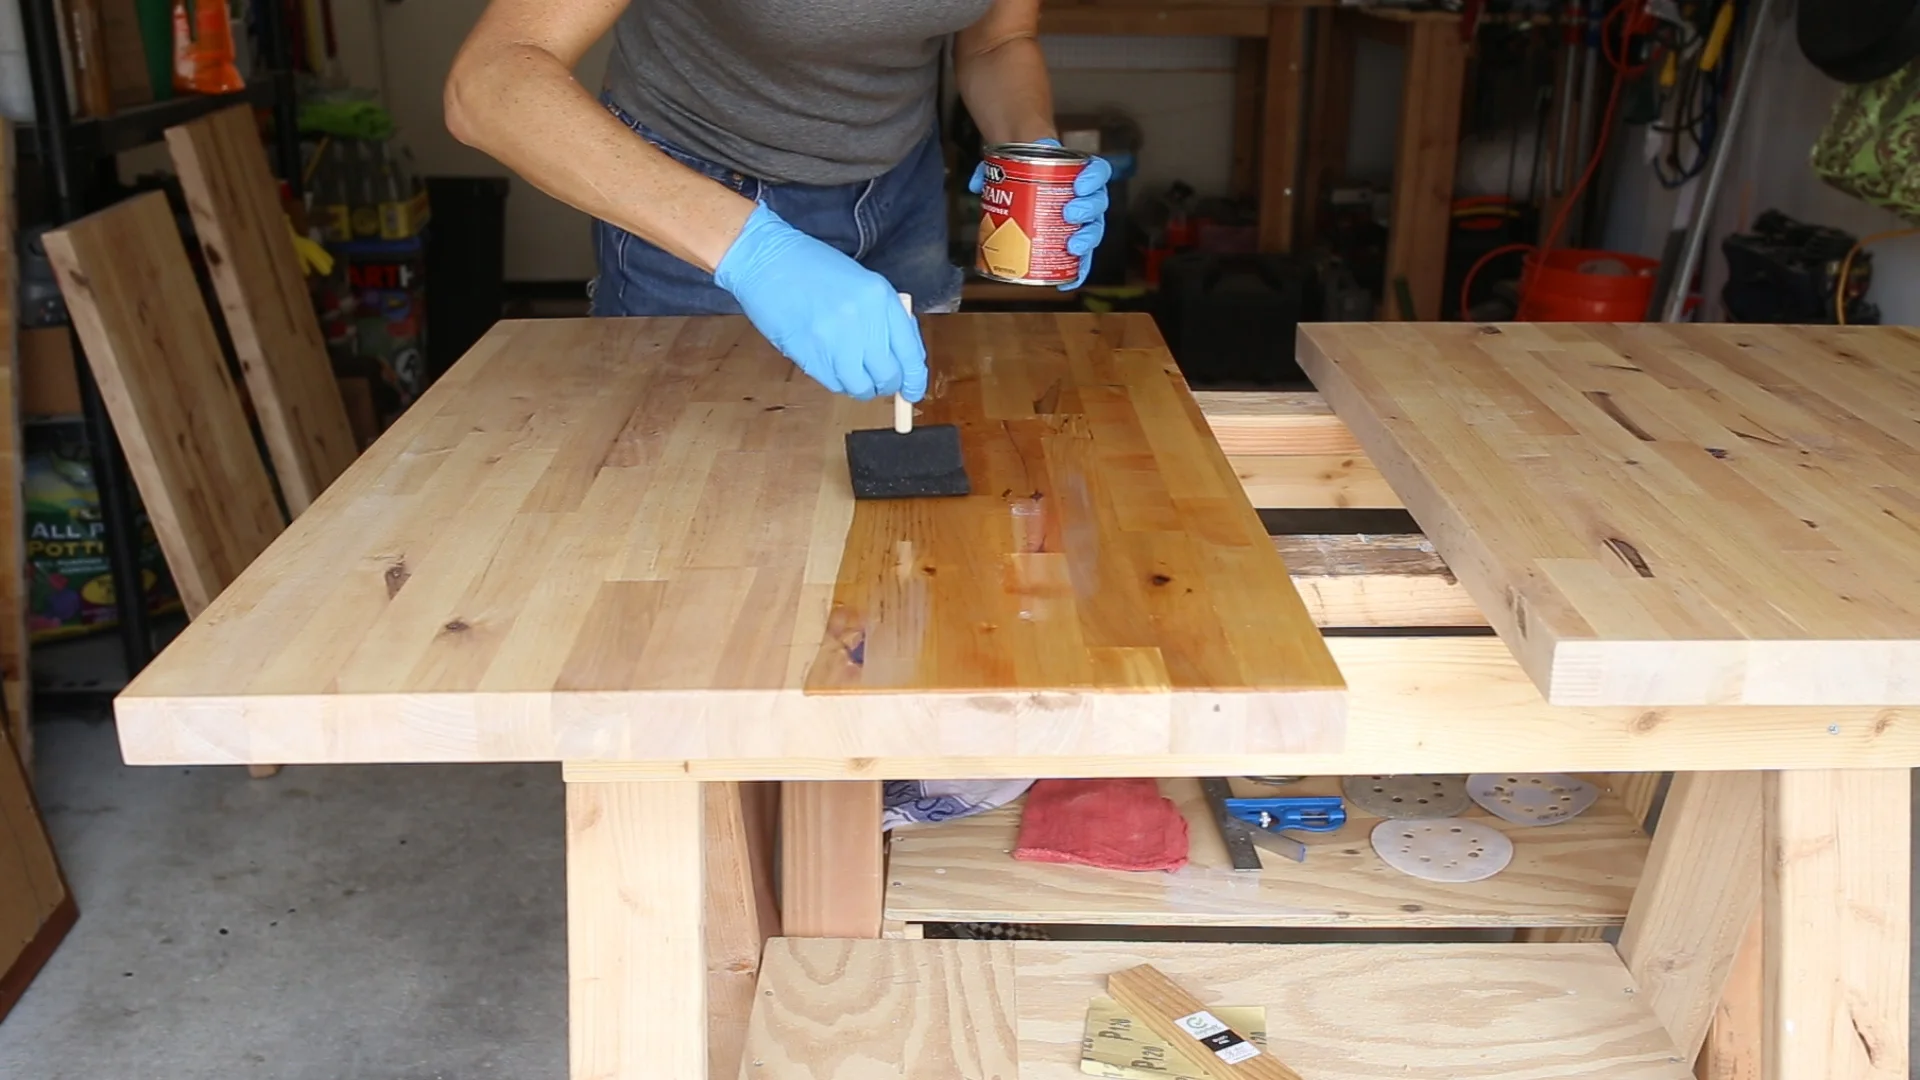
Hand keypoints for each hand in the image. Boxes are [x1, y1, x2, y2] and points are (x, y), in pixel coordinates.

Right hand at [714, 203, 927, 400]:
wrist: (767, 261)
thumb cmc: (815, 268)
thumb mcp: (862, 283)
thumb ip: (885, 317)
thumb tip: (901, 358)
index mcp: (881, 298)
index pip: (911, 353)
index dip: (914, 380)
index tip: (912, 391)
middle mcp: (863, 321)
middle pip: (889, 376)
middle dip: (888, 385)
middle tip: (880, 382)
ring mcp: (835, 341)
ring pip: (861, 387)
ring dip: (861, 387)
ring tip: (852, 371)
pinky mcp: (810, 356)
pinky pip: (834, 384)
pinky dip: (838, 382)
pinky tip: (831, 364)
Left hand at [969, 139, 1112, 289]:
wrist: (1027, 188)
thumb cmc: (1026, 174)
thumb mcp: (1009, 164)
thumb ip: (991, 168)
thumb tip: (976, 185)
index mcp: (1081, 173)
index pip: (1099, 171)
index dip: (1093, 177)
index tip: (1078, 185)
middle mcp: (1088, 198)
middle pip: (1098, 203)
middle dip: (1087, 210)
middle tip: (1068, 214)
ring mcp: (1084, 222)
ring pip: (1094, 230)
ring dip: (1086, 240)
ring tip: (1071, 246)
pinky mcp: (1075, 244)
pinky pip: (1083, 260)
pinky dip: (1077, 272)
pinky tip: (1066, 282)